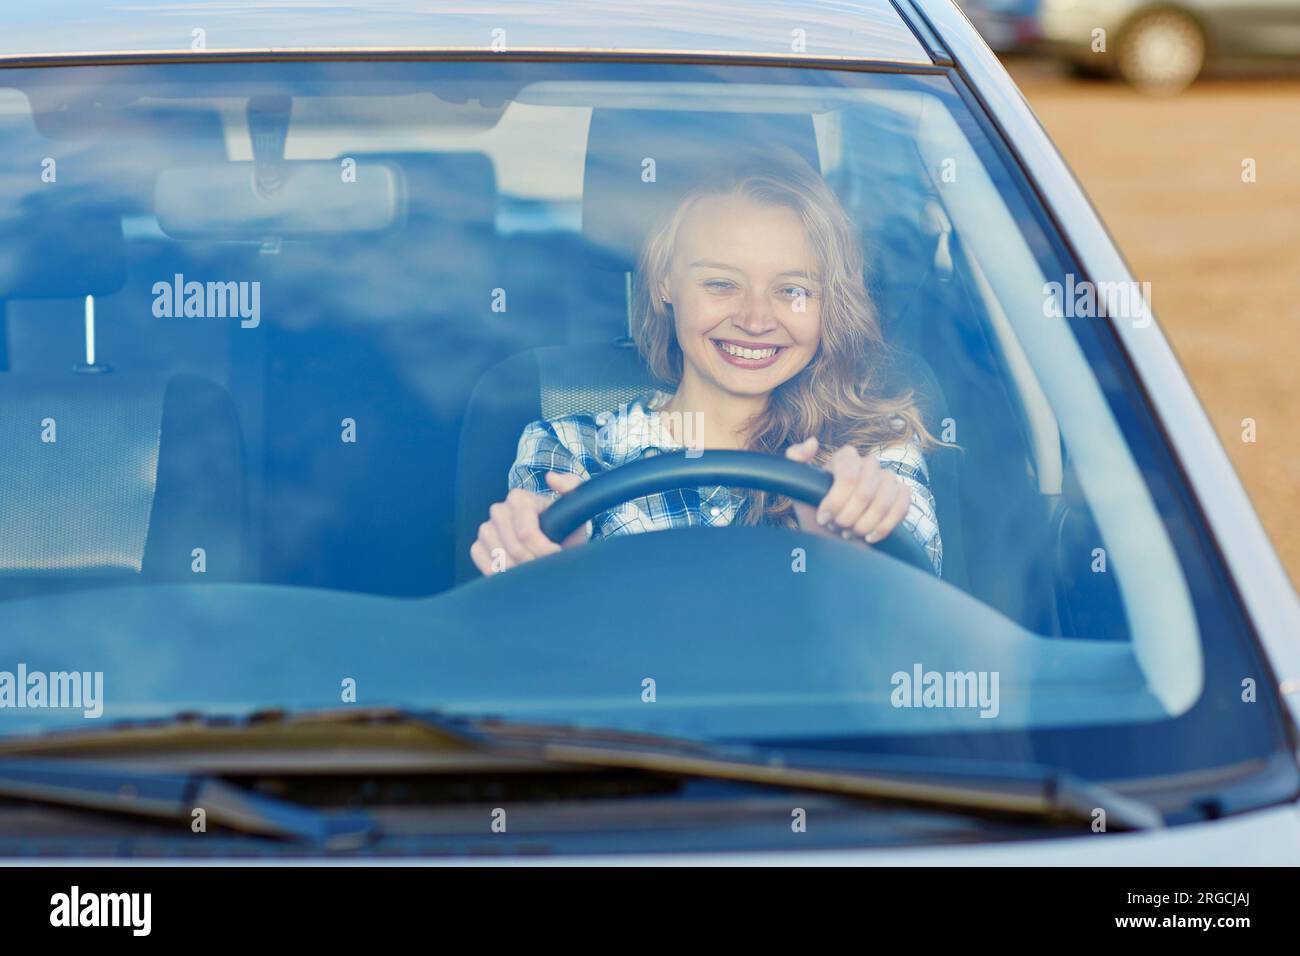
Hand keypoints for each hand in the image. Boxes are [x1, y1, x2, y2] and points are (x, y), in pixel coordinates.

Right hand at [470, 472, 586, 575]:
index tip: (558, 555)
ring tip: (536, 572)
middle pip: (513, 548)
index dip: (544, 549)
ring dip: (520, 571)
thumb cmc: (564, 526)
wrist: (554, 541)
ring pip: (498, 558)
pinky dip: (499, 574)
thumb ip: (571, 487)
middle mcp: (498, 511)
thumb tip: (551, 478)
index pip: (526, 532)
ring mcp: (485, 529)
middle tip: (549, 567)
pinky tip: (517, 575)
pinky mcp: (478, 546)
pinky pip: (483, 564)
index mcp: (518, 498)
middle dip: (534, 562)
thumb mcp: (574, 506)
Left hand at [784, 437, 910, 544]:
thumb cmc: (817, 515)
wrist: (836, 539)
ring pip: (883, 503)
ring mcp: (888, 478)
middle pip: (865, 493)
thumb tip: (812, 442)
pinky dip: (883, 527)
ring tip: (850, 532)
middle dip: (847, 518)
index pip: (848, 476)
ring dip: (863, 526)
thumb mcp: (800, 492)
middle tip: (836, 527)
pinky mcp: (902, 494)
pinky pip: (901, 508)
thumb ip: (795, 462)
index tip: (823, 518)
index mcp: (845, 458)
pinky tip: (869, 536)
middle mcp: (869, 463)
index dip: (836, 501)